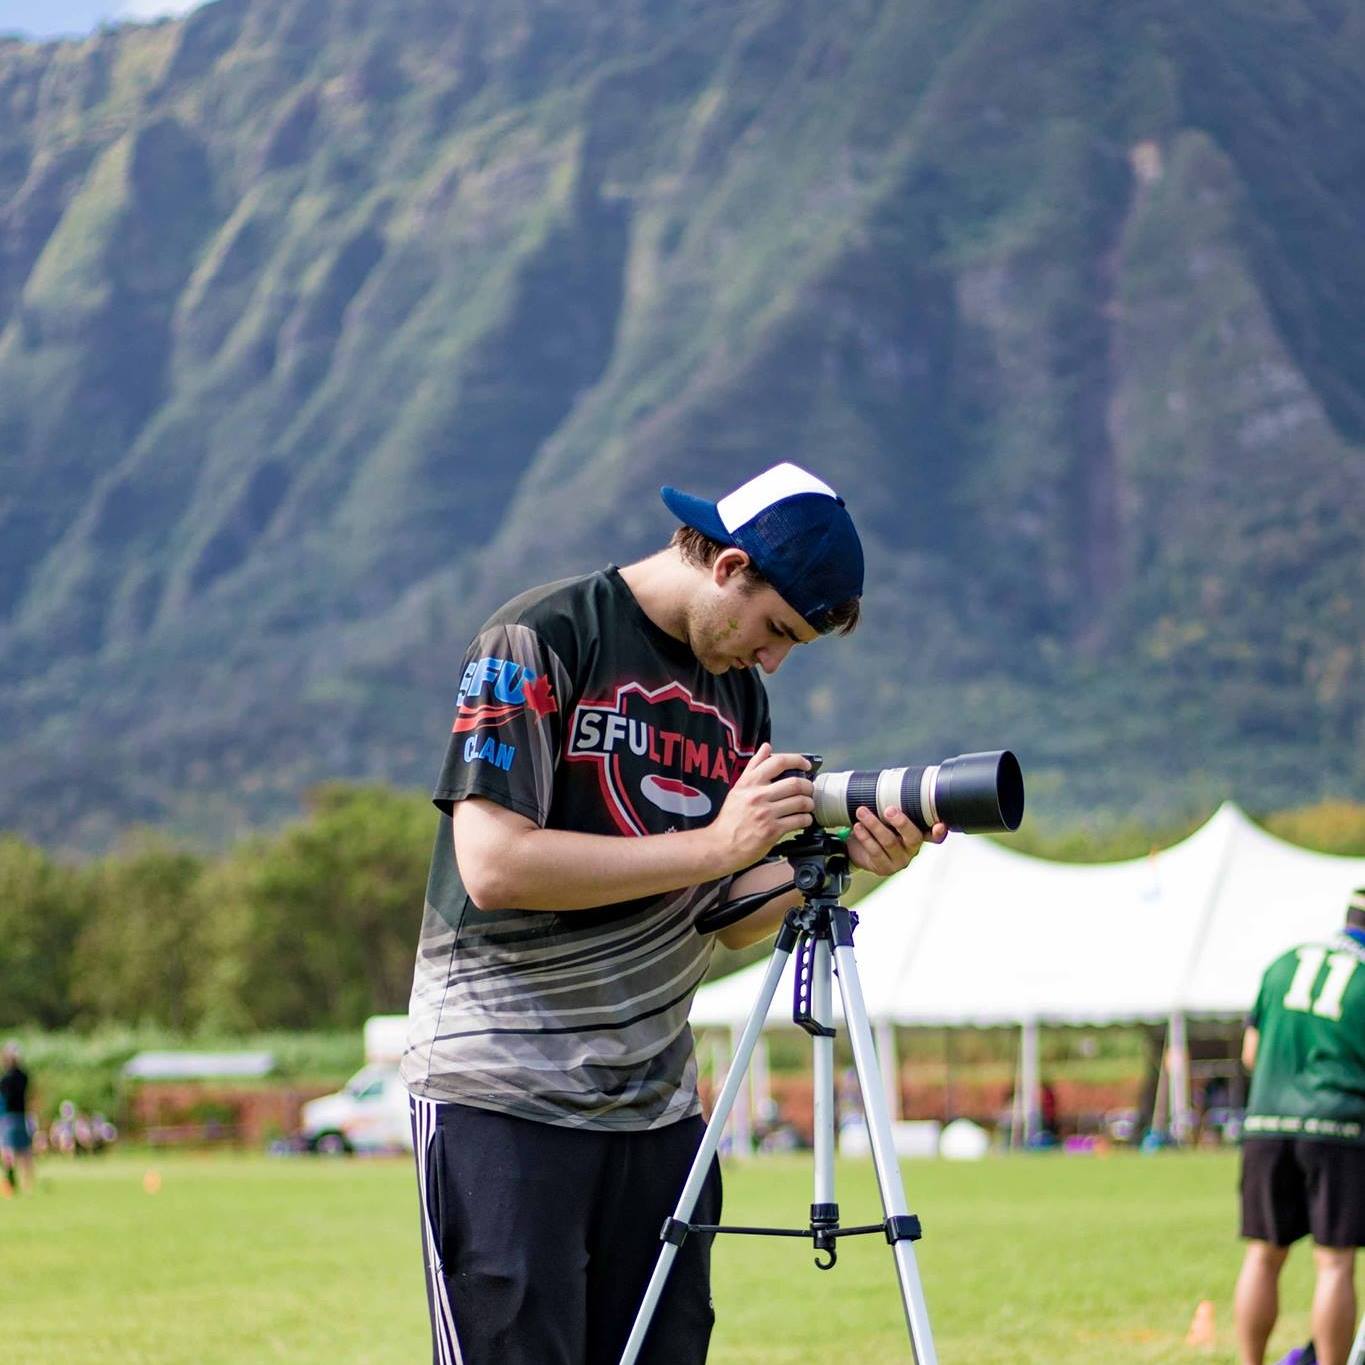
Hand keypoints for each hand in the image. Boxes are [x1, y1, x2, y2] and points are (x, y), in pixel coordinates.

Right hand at [707, 744, 813, 873]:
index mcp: (750, 782)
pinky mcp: (772, 830)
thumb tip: (767, 747)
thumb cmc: (730, 818)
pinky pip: (799, 820)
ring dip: (809, 803)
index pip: (778, 762)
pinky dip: (806, 819)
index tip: (806, 765)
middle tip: (809, 789)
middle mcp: (758, 796)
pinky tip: (803, 819)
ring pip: (800, 802)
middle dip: (808, 786)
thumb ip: (753, 766)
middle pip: (795, 783)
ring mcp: (766, 813)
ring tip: (807, 805)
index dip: (797, 760)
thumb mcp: (738, 788)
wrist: (721, 845)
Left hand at [846, 806, 946, 876]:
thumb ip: (893, 805)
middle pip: (913, 837)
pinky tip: (859, 827)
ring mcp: (899, 860)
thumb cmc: (876, 827)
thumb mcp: (886, 816)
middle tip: (889, 810)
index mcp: (918, 834)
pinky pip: (875, 851)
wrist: (857, 848)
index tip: (939, 825)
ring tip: (862, 812)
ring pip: (890, 842)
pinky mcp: (884, 867)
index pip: (934, 834)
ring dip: (874, 824)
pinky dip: (865, 837)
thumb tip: (887, 784)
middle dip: (901, 822)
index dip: (939, 831)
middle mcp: (912, 848)